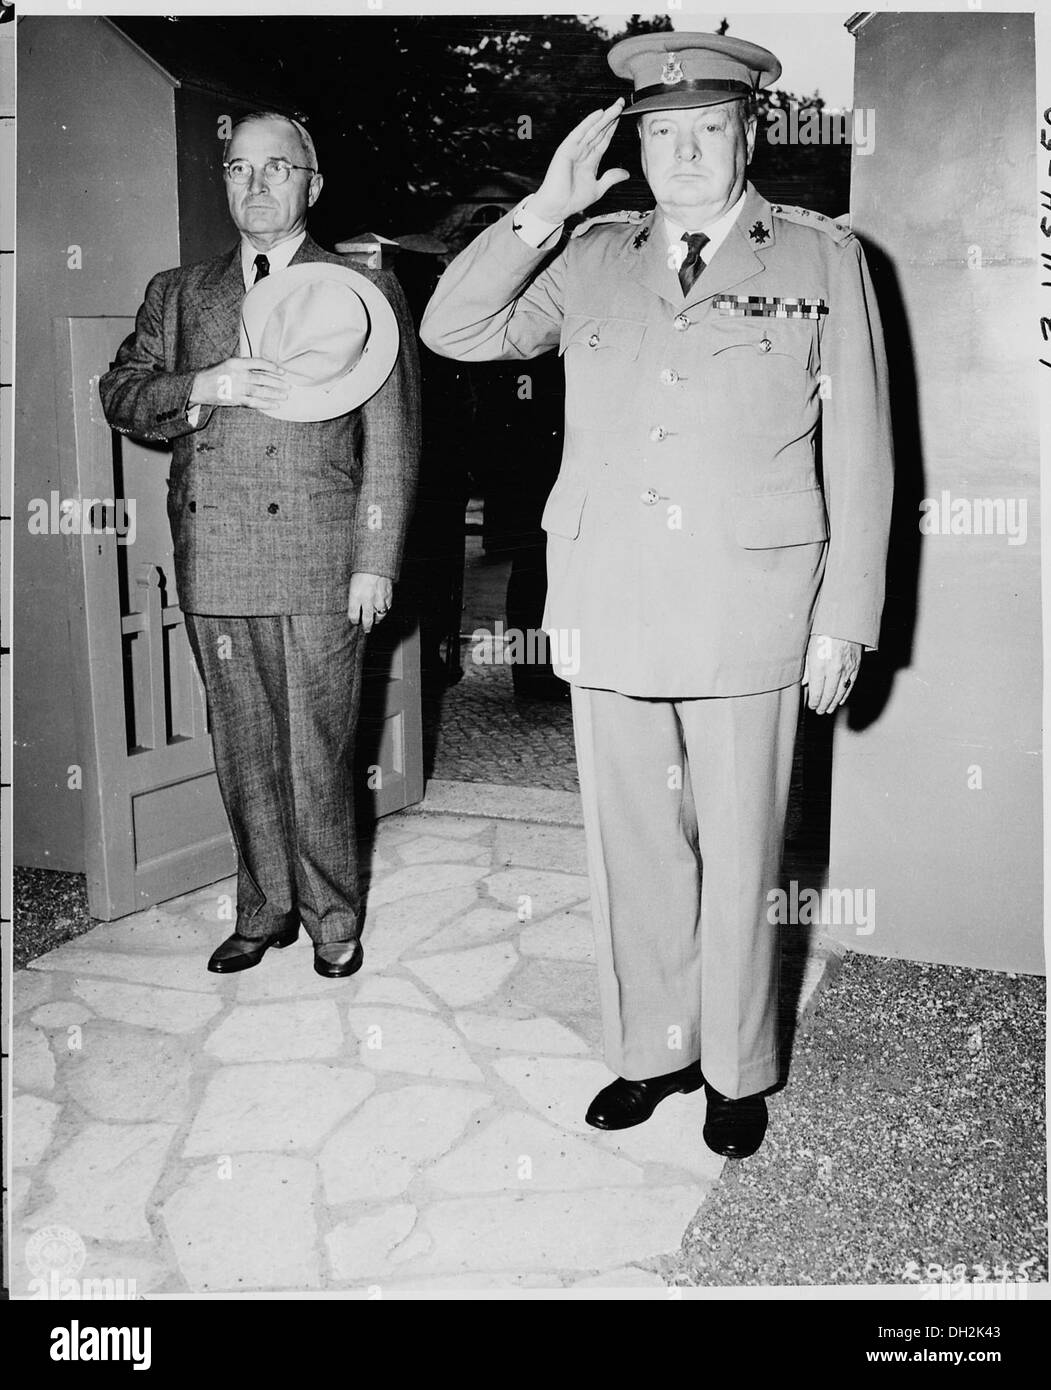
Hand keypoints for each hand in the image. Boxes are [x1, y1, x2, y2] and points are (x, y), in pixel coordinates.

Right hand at [189, 357, 288, 409]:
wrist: (198, 386)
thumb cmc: (214, 373)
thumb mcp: (228, 363)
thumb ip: (244, 366)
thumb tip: (263, 369)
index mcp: (236, 362)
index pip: (259, 363)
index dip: (272, 367)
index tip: (282, 372)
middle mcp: (238, 375)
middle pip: (262, 378)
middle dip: (277, 382)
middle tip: (288, 386)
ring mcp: (237, 388)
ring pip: (260, 391)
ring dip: (275, 394)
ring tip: (285, 395)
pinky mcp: (236, 399)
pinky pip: (254, 402)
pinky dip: (266, 404)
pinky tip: (275, 405)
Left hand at [348, 573, 392, 632]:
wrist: (376, 563)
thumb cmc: (362, 571)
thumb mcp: (352, 584)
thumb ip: (353, 597)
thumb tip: (355, 607)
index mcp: (355, 596)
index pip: (353, 616)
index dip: (353, 620)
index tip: (354, 621)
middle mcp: (367, 600)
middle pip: (367, 620)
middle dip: (366, 627)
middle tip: (366, 629)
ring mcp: (379, 599)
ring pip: (379, 616)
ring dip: (377, 620)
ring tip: (375, 621)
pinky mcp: (388, 596)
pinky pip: (387, 608)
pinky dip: (385, 610)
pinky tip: (382, 610)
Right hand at [530, 98, 629, 225]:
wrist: (557, 207)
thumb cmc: (572, 200)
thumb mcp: (598, 188)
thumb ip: (611, 178)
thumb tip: (625, 173)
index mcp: (590, 161)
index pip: (603, 140)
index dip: (612, 129)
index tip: (622, 117)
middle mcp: (583, 153)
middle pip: (599, 131)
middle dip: (611, 118)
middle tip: (621, 104)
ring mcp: (575, 150)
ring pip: (592, 129)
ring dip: (604, 117)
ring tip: (616, 106)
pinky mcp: (567, 149)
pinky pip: (579, 132)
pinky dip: (589, 122)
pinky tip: (599, 113)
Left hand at [802, 635, 861, 713]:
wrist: (845, 620)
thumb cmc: (823, 631)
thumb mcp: (808, 648)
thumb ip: (806, 667)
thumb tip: (805, 683)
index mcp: (820, 666)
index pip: (817, 692)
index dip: (814, 702)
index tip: (812, 706)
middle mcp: (834, 670)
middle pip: (829, 694)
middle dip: (823, 705)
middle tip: (819, 711)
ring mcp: (847, 669)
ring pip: (841, 692)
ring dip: (834, 702)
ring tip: (829, 709)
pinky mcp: (856, 665)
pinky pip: (851, 684)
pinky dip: (845, 694)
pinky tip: (841, 700)